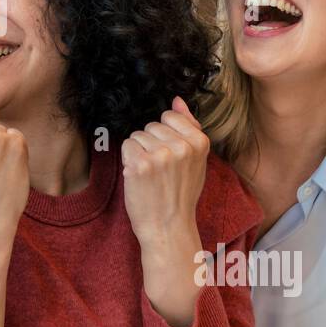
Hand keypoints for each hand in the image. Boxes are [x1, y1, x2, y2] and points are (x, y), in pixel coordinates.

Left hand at [122, 96, 210, 249]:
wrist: (168, 227)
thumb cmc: (180, 195)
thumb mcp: (196, 161)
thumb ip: (189, 127)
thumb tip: (177, 99)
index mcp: (199, 142)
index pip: (170, 116)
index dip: (165, 135)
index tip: (170, 157)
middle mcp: (181, 146)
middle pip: (151, 125)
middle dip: (151, 144)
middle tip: (160, 171)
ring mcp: (160, 154)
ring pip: (137, 135)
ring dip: (139, 153)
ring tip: (150, 175)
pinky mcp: (140, 164)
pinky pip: (126, 145)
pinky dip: (128, 160)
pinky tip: (139, 177)